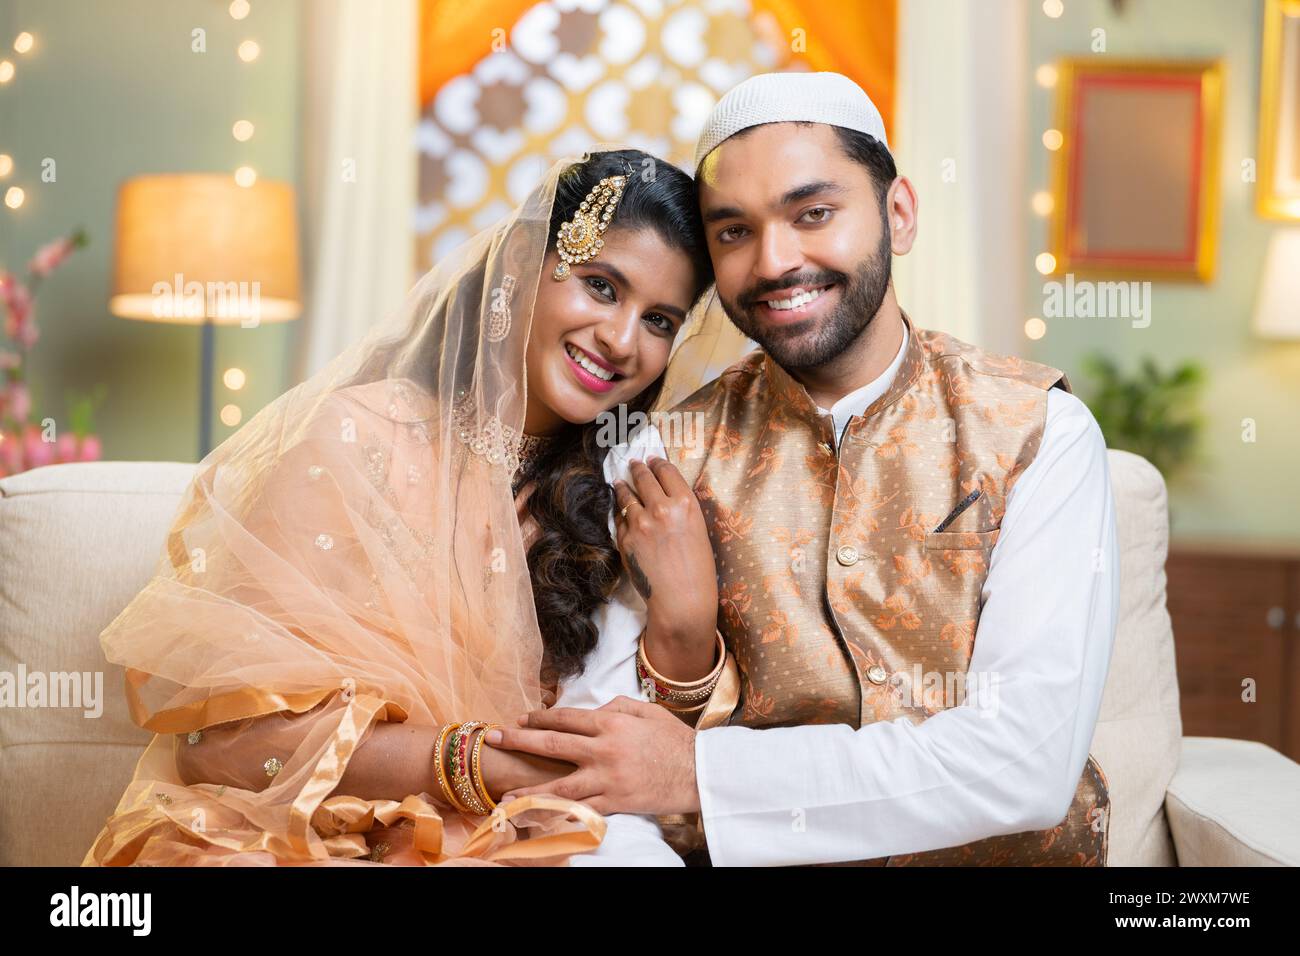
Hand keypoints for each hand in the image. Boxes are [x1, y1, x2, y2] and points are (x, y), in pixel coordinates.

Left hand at [486, 696, 700, 815]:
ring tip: (503, 793)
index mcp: (611, 723)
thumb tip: (594, 709)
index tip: (520, 719)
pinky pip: (580, 809)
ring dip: (529, 788)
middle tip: (494, 738)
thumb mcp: (647, 711)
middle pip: (552, 745)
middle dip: (519, 741)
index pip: (565, 718)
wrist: (698, 772)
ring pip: (560, 785)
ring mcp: (607, 779)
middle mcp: (603, 750)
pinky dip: (558, 813)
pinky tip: (538, 816)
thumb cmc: (674, 740)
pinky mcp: (614, 802)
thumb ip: (617, 706)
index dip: (539, 718)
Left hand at [614, 457, 717, 658]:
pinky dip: (621, 514)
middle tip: (635, 463)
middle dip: (639, 468)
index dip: (658, 463)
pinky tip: (620, 510)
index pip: (667, 472)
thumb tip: (664, 495)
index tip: (653, 459)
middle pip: (645, 478)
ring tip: (620, 481)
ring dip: (623, 486)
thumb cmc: (699, 570)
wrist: (682, 600)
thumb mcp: (699, 530)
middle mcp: (662, 508)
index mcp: (686, 504)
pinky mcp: (625, 539)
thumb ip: (682, 510)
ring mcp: (640, 523)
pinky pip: (620, 520)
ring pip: (626, 496)